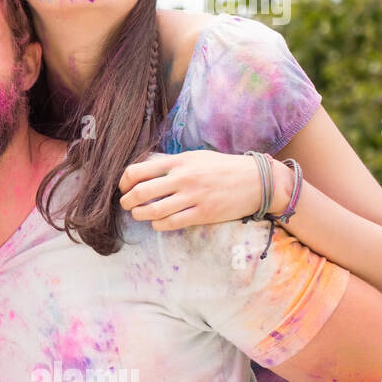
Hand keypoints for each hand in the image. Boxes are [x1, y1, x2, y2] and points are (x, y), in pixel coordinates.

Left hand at [118, 149, 280, 229]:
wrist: (257, 180)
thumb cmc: (222, 167)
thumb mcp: (195, 157)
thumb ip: (170, 164)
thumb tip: (144, 170)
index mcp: (178, 162)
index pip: (138, 170)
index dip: (124, 182)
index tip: (124, 188)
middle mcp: (183, 178)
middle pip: (141, 192)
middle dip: (127, 201)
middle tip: (126, 204)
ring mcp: (193, 197)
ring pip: (154, 211)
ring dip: (140, 215)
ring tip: (139, 214)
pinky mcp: (203, 214)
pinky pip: (171, 223)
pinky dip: (158, 225)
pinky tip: (157, 223)